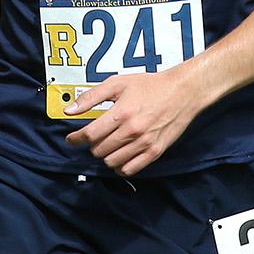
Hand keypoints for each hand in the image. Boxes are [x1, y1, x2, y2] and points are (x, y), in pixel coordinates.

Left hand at [62, 67, 213, 175]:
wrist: (182, 91)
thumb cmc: (151, 86)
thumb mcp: (118, 84)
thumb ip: (91, 97)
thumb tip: (70, 110)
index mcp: (121, 113)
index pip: (89, 134)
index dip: (75, 138)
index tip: (72, 139)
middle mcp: (132, 130)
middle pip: (98, 150)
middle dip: (92, 145)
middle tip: (95, 137)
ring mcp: (144, 143)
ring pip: (111, 162)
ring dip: (105, 155)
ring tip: (108, 145)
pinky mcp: (155, 151)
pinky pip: (130, 169)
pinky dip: (120, 166)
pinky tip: (119, 156)